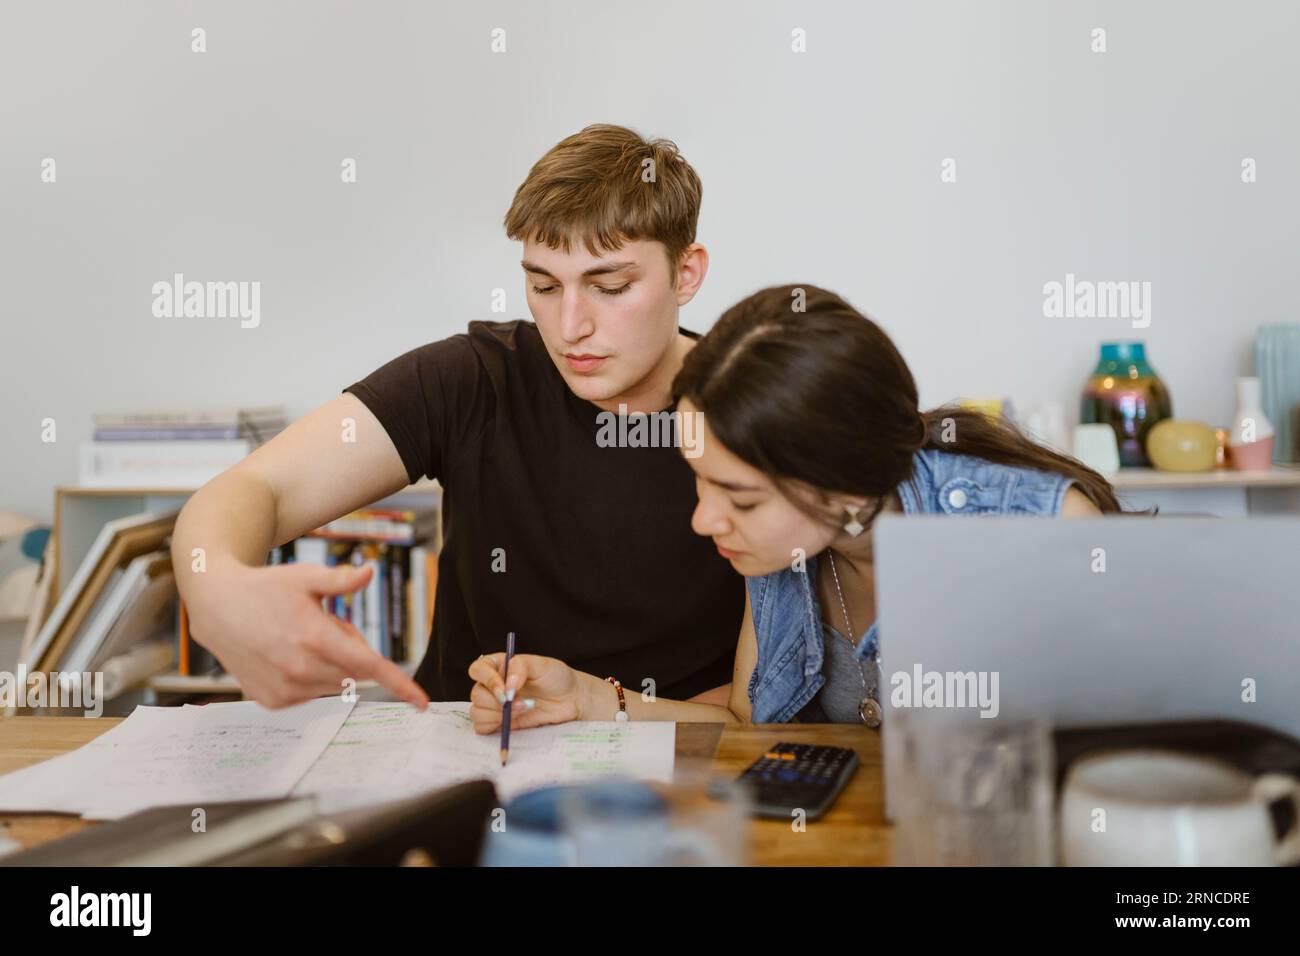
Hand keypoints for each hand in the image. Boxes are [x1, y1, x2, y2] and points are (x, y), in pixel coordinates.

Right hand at [183, 561, 429, 710]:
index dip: (399, 684)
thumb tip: (368, 573)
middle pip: (355, 672)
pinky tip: (287, 655)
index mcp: (314, 638)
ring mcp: (285, 689)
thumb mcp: (305, 577)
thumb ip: (341, 580)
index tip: (421, 702)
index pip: (368, 667)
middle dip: (351, 650)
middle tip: (327, 625)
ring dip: (332, 666)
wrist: (216, 607)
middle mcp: (300, 669)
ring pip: (335, 685)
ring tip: (302, 638)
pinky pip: (311, 694)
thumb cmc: (266, 588)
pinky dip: (311, 677)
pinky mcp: (272, 701)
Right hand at [466, 652, 584, 733]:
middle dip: (498, 702)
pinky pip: (482, 728)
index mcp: (500, 666)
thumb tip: (508, 685)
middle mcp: (494, 686)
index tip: (505, 690)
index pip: (478, 670)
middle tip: (522, 703)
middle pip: (477, 694)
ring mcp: (496, 705)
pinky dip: (493, 727)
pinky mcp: (500, 723)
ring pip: (477, 712)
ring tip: (523, 710)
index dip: (487, 680)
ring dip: (497, 715)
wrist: (571, 700)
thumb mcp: (543, 664)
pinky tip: (512, 722)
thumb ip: (522, 667)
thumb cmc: (557, 678)